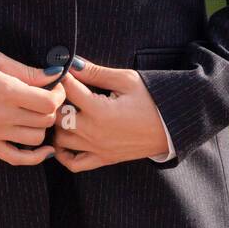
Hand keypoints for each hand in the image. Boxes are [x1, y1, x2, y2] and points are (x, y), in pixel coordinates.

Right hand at [0, 51, 65, 164]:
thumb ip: (27, 70)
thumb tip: (55, 74)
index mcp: (7, 92)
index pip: (49, 102)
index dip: (59, 93)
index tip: (56, 86)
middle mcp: (3, 116)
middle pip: (45, 120)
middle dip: (52, 108)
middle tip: (47, 97)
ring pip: (36, 139)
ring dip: (43, 126)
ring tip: (38, 114)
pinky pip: (17, 159)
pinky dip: (35, 157)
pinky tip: (44, 150)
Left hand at [49, 57, 169, 169]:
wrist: (172, 127)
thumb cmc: (151, 99)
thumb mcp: (126, 80)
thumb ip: (96, 72)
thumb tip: (72, 63)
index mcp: (100, 110)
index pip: (67, 90)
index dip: (61, 77)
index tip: (61, 70)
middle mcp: (94, 133)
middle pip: (58, 117)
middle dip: (56, 102)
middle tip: (60, 91)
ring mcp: (97, 149)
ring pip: (61, 140)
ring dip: (58, 125)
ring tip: (64, 110)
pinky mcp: (103, 159)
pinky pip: (73, 164)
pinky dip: (62, 154)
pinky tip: (65, 138)